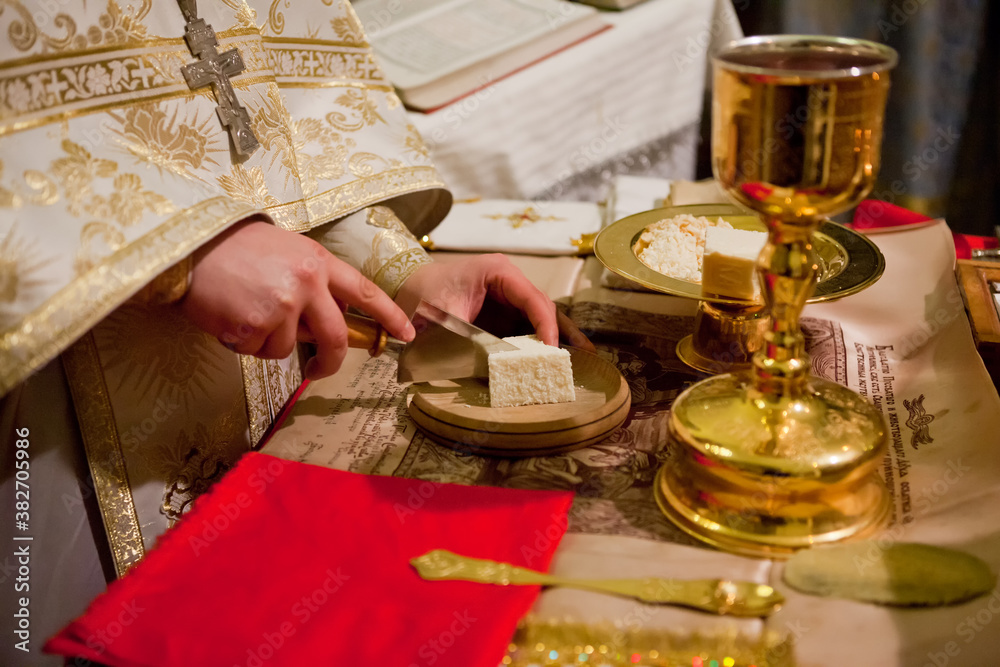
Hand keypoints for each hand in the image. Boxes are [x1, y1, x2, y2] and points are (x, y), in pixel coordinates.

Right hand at [180, 218, 414, 378]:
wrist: (190, 243)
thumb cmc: (236, 247)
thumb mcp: (287, 251)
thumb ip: (314, 282)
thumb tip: (328, 323)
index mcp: (319, 262)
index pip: (365, 293)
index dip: (390, 316)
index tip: (407, 334)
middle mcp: (307, 284)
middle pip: (336, 338)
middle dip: (331, 361)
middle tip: (319, 370)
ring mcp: (281, 307)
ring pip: (288, 348)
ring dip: (267, 341)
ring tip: (245, 311)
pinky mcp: (254, 327)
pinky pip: (258, 351)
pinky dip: (243, 342)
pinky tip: (229, 315)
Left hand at [395, 254, 594, 351]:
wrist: (402, 290)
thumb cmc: (421, 295)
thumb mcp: (447, 316)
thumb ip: (474, 338)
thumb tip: (499, 364)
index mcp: (499, 272)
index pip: (533, 299)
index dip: (546, 326)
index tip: (551, 349)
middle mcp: (508, 282)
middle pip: (543, 308)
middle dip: (563, 331)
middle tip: (586, 353)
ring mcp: (506, 297)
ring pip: (538, 317)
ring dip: (555, 338)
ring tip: (580, 357)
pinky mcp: (501, 313)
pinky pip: (524, 327)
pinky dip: (538, 342)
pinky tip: (554, 358)